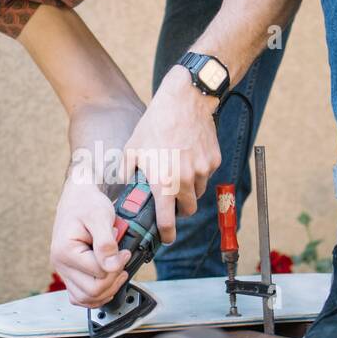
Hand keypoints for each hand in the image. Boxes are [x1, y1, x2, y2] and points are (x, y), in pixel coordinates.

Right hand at [50, 181, 130, 307]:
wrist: (78, 197)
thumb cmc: (87, 204)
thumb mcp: (100, 217)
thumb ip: (106, 243)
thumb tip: (113, 266)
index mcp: (65, 251)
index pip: (98, 274)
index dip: (117, 266)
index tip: (125, 251)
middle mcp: (60, 264)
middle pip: (92, 291)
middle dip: (113, 280)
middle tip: (122, 262)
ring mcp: (63, 270)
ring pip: (85, 299)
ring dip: (106, 291)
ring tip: (117, 273)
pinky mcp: (69, 273)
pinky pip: (80, 296)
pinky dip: (95, 296)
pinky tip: (107, 283)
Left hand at [123, 66, 221, 243]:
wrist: (185, 100)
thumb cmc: (156, 123)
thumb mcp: (132, 148)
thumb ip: (126, 173)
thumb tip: (123, 187)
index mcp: (164, 182)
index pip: (168, 222)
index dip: (167, 234)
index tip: (165, 237)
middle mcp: (186, 181)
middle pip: (188, 209)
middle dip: (180, 209)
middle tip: (171, 199)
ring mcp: (203, 170)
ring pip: (198, 191)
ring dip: (189, 189)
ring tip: (178, 171)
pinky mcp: (214, 159)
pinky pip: (207, 174)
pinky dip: (199, 171)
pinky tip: (188, 155)